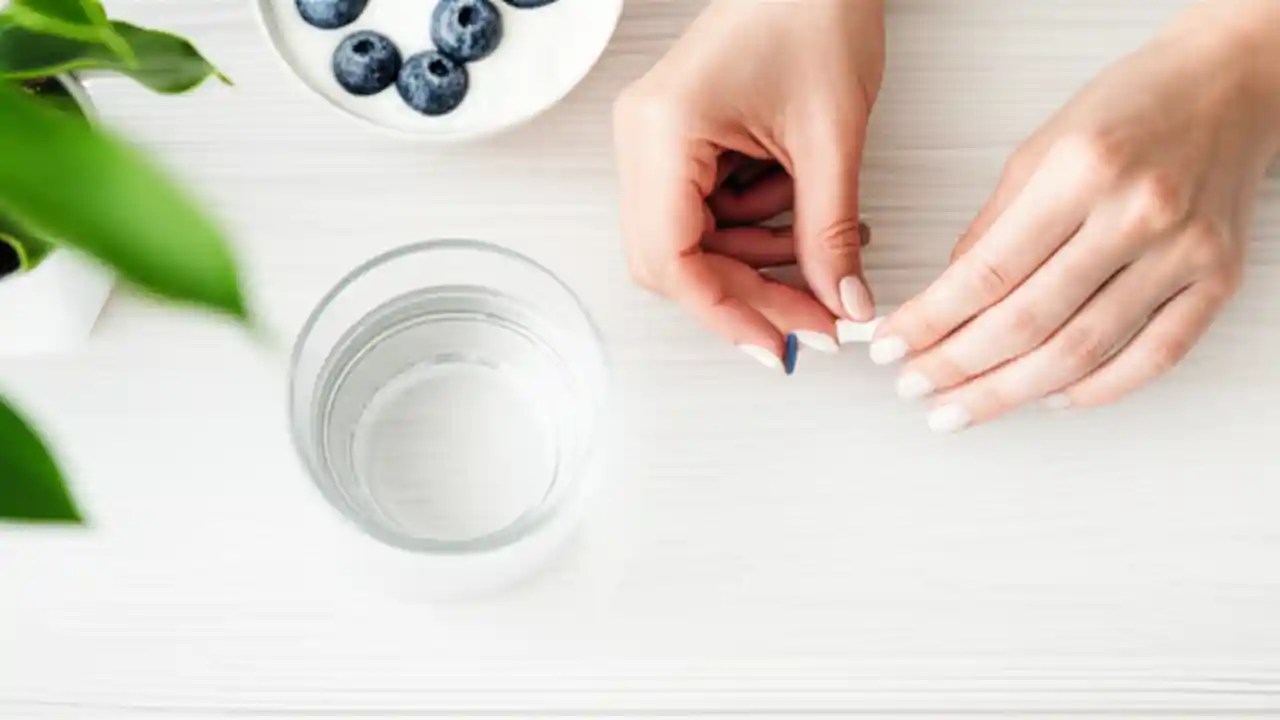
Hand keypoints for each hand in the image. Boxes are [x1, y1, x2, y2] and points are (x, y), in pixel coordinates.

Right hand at [614, 0, 883, 369]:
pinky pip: (709, 214)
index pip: (670, 257)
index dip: (724, 313)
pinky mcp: (681, 142)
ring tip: (828, 262)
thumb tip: (841, 306)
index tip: (778, 346)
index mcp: (662, 132)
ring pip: (694, 243)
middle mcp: (642, 140)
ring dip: (759, 263)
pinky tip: (804, 218)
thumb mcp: (831, 137)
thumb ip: (829, 233)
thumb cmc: (814, 12)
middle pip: (673, 259)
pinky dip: (757, 230)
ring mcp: (656, 142)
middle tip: (814, 323)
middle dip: (747, 295)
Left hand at [873, 0, 1279, 430]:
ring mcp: (1184, 252)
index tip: (890, 347)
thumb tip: (945, 300)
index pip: (987, 272)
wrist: (1235, 83)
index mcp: (1082, 170)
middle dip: (958, 366)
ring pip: (1083, 351)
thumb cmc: (1133, 106)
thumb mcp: (1041, 147)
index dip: (930, 321)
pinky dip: (1096, 389)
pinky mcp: (1220, 279)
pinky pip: (1153, 357)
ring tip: (961, 408)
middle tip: (915, 389)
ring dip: (1011, 392)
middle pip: (1028, 322)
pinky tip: (1048, 398)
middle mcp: (1137, 213)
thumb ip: (993, 226)